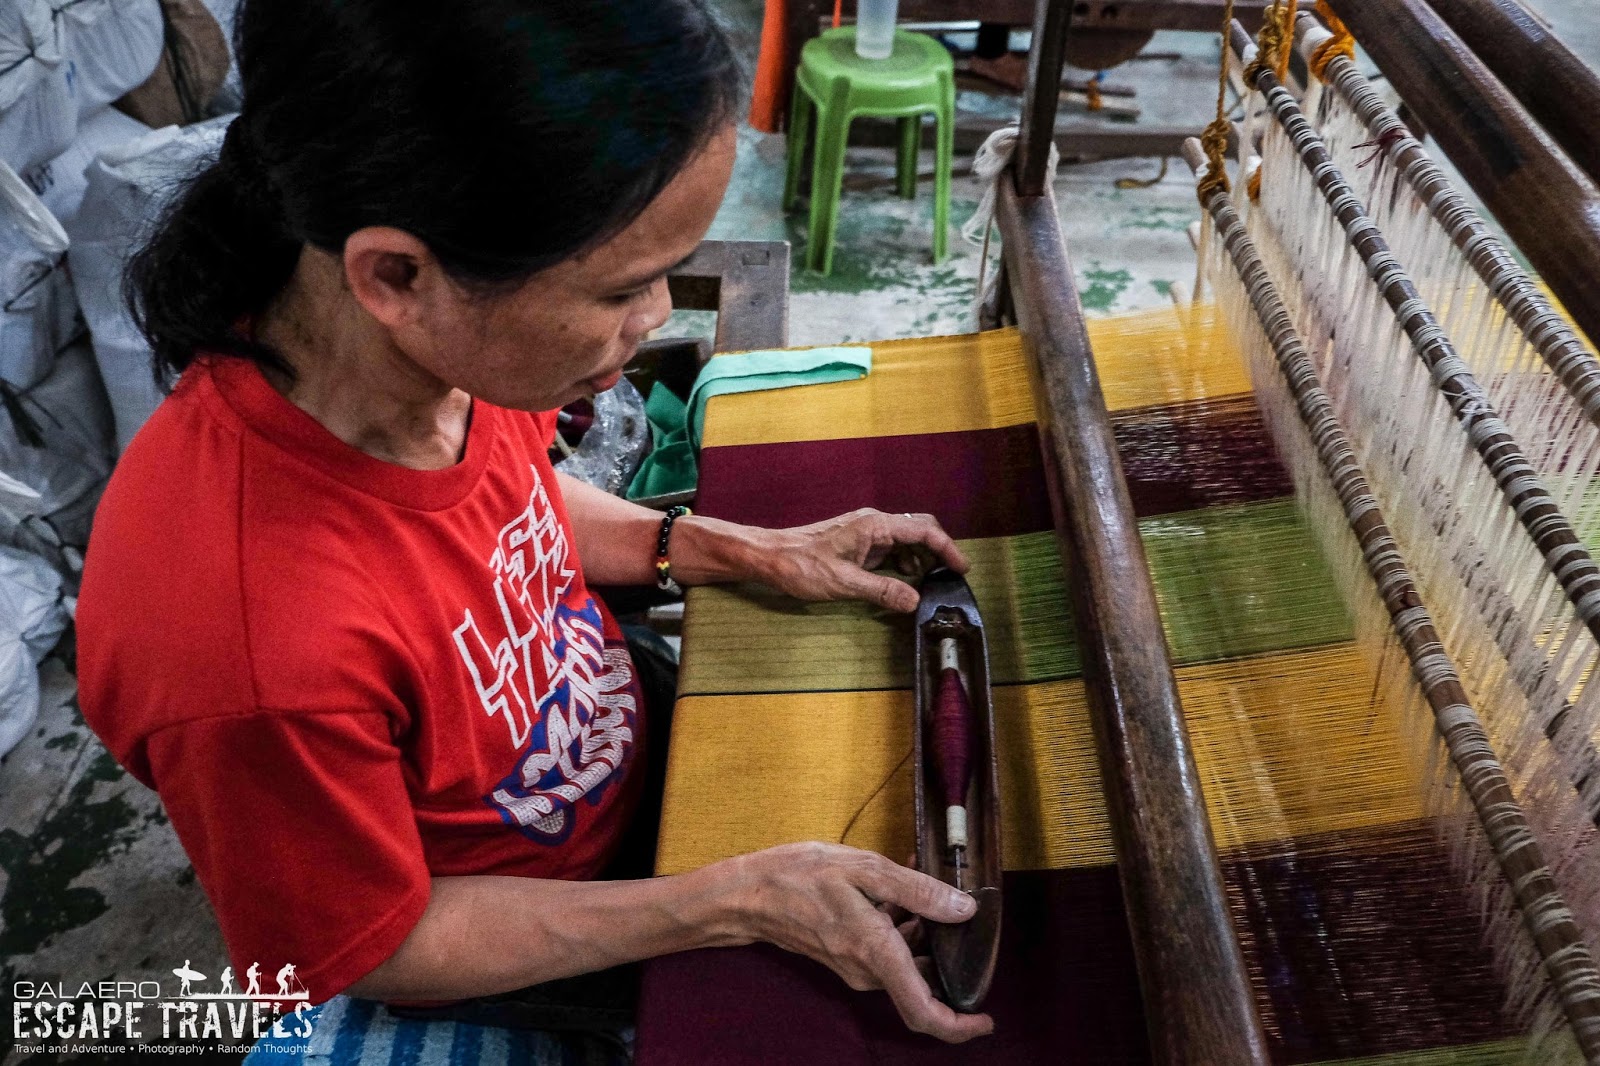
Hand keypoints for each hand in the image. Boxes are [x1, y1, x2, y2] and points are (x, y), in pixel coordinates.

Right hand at [725, 842, 994, 1042]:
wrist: (747, 894)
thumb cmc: (799, 876)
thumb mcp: (863, 869)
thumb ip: (917, 890)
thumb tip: (963, 909)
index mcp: (875, 952)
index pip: (923, 1010)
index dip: (959, 1025)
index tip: (986, 1021)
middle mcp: (866, 970)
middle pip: (922, 979)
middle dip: (944, 947)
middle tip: (952, 905)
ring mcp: (854, 967)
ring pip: (905, 961)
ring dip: (921, 929)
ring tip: (920, 882)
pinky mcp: (845, 957)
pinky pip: (886, 950)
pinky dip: (900, 924)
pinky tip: (896, 889)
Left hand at [755, 509, 969, 612]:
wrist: (772, 557)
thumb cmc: (803, 567)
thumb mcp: (845, 584)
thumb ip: (882, 591)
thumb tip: (915, 601)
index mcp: (875, 526)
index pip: (924, 530)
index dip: (947, 548)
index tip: (962, 569)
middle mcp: (875, 523)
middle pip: (919, 529)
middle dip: (938, 550)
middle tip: (950, 576)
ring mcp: (867, 532)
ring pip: (906, 539)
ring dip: (921, 558)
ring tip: (930, 583)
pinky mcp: (859, 543)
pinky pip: (891, 548)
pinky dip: (904, 562)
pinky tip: (905, 580)